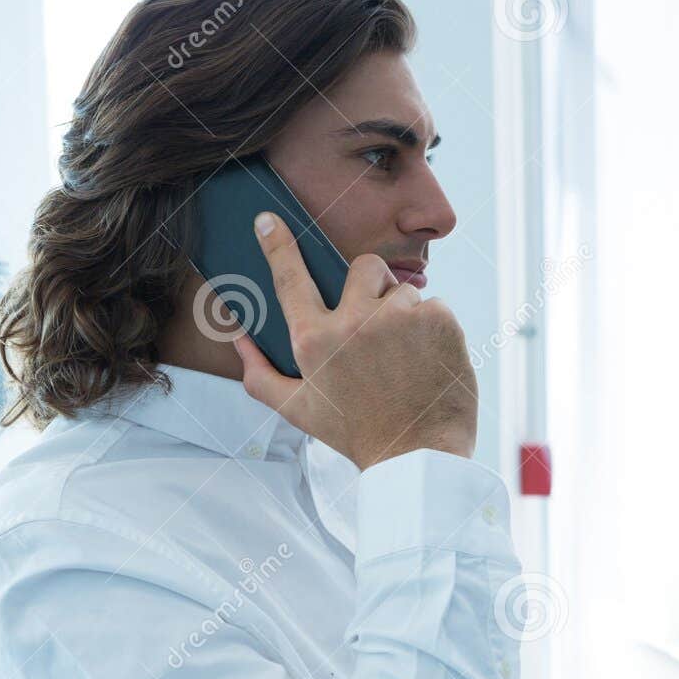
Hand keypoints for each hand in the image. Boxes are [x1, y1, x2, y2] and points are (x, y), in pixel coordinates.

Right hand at [233, 211, 477, 468]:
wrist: (418, 458)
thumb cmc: (357, 435)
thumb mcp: (299, 411)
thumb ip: (261, 374)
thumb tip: (238, 338)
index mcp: (314, 341)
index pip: (290, 278)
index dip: (278, 244)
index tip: (268, 220)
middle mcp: (354, 322)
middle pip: (363, 267)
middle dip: (370, 285)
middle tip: (377, 319)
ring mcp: (400, 318)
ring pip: (404, 290)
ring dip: (405, 314)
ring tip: (406, 355)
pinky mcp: (440, 321)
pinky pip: (435, 306)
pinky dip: (435, 329)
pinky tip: (430, 360)